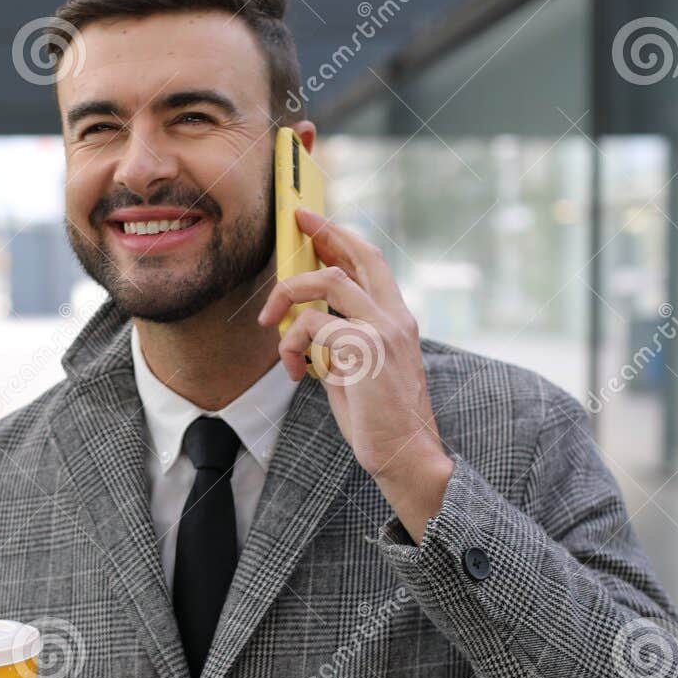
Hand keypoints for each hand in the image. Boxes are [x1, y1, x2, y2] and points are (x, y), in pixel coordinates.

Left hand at [257, 208, 454, 539]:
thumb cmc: (378, 421)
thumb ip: (339, 342)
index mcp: (397, 322)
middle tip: (296, 220)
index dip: (342, 238)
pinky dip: (292, 345)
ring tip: (271, 325)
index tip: (315, 223)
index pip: (371, 264)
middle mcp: (395, 319)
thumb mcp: (356, 372)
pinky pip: (313, 326)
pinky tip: (294, 371)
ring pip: (328, 282)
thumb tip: (306, 324)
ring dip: (289, 296)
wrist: (406, 457)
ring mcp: (384, 330)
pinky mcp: (366, 348)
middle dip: (324, 231)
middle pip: (358, 254)